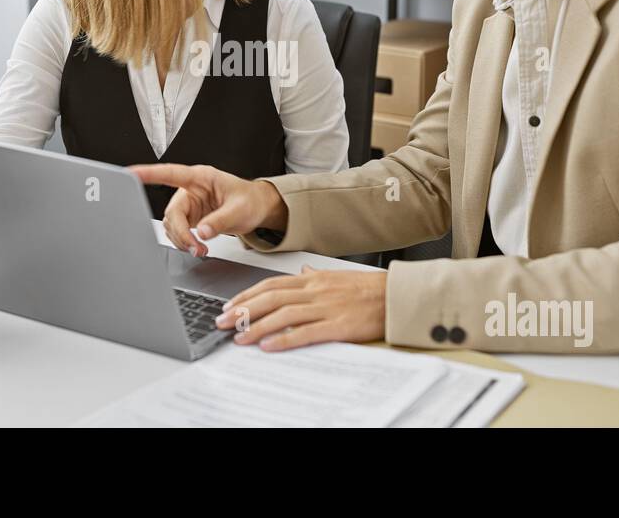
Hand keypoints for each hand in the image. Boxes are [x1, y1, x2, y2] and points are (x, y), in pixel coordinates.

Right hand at [130, 163, 286, 256]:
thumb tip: (202, 232)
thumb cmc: (249, 200)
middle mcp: (189, 190)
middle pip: (171, 212)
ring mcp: (187, 204)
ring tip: (200, 249)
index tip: (130, 173)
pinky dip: (183, 242)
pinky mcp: (187, 217)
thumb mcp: (239, 210)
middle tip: (196, 247)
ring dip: (182, 240)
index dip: (148, 173)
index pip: (170, 173)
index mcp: (200, 177)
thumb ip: (220, 221)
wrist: (256, 208)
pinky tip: (196, 246)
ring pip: (171, 225)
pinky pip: (176, 231)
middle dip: (181, 232)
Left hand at [215, 265, 386, 350]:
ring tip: (239, 337)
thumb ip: (315, 275)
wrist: (396, 296)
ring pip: (282, 315)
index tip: (229, 305)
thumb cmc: (368, 288)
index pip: (271, 284)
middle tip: (222, 322)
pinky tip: (268, 345)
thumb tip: (301, 272)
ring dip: (257, 326)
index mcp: (313, 279)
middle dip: (242, 310)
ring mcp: (325, 307)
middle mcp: (314, 291)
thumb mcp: (337, 276)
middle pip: (270, 298)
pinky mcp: (336, 325)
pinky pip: (304, 332)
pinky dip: (283, 339)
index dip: (247, 295)